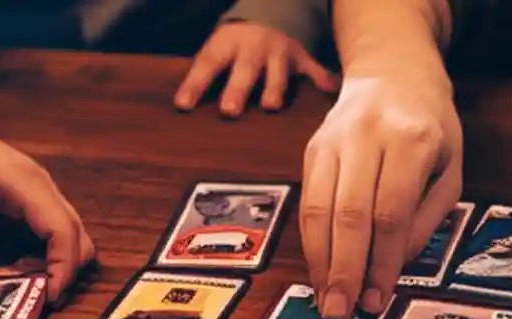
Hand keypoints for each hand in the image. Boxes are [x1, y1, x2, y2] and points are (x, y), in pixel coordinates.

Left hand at [0, 50, 94, 313]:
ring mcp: (30, 190)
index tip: (45, 301)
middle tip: (22, 298)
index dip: (62, 270)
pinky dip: (31, 258)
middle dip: (57, 272)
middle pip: (75, 236)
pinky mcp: (19, 198)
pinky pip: (41, 234)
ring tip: (4, 283)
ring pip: (62, 237)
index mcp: (20, 180)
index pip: (63, 230)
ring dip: (44, 267)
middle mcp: (35, 185)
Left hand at [174, 21, 337, 116]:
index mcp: (227, 44)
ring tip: (270, 106)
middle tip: (229, 111)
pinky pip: (312, 68)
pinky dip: (321, 78)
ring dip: (274, 88)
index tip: (183, 106)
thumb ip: (204, 75)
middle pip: (245, 69)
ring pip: (277, 71)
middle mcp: (253, 47)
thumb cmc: (236, 45)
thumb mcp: (217, 50)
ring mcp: (279, 52)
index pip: (208, 64)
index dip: (195, 84)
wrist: (269, 14)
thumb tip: (181, 107)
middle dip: (237, 90)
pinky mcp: (300, 57)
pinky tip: (329, 88)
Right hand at [301, 75, 462, 318]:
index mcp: (412, 140)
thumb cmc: (430, 128)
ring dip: (321, 262)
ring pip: (319, 209)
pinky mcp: (312, 148)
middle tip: (342, 312)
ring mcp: (333, 139)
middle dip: (345, 270)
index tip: (378, 300)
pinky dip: (311, 241)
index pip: (391, 213)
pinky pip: (307, 201)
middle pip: (350, 214)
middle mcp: (367, 135)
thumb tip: (393, 266)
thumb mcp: (450, 170)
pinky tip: (318, 269)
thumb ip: (427, 219)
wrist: (393, 72)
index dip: (381, 263)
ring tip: (325, 300)